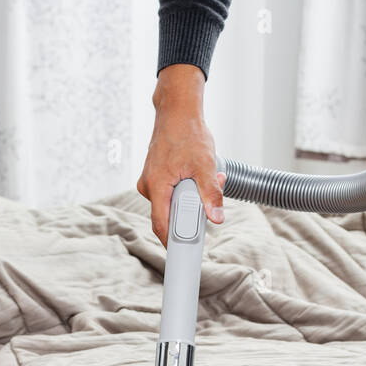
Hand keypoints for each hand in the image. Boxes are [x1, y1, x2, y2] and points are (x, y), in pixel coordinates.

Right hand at [137, 64, 224, 246]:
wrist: (177, 111)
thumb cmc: (188, 133)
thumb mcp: (205, 164)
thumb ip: (211, 194)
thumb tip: (216, 218)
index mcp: (156, 186)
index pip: (162, 226)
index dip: (174, 243)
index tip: (185, 254)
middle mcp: (148, 186)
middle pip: (169, 217)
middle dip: (192, 213)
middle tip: (210, 197)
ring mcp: (150, 182)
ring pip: (172, 204)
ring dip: (192, 198)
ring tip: (209, 177)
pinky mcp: (155, 177)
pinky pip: (171, 193)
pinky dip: (186, 189)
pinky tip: (198, 174)